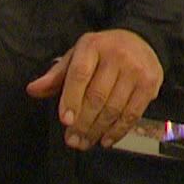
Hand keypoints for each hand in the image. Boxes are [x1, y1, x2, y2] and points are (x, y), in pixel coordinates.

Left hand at [25, 28, 163, 149]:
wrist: (141, 40)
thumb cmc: (102, 52)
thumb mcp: (77, 56)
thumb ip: (56, 75)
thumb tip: (32, 90)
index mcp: (92, 46)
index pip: (80, 74)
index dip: (71, 99)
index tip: (65, 120)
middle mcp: (116, 56)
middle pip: (97, 96)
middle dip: (83, 123)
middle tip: (72, 140)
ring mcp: (136, 70)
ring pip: (114, 108)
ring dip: (97, 131)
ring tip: (85, 143)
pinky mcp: (150, 84)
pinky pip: (132, 114)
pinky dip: (117, 131)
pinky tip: (105, 140)